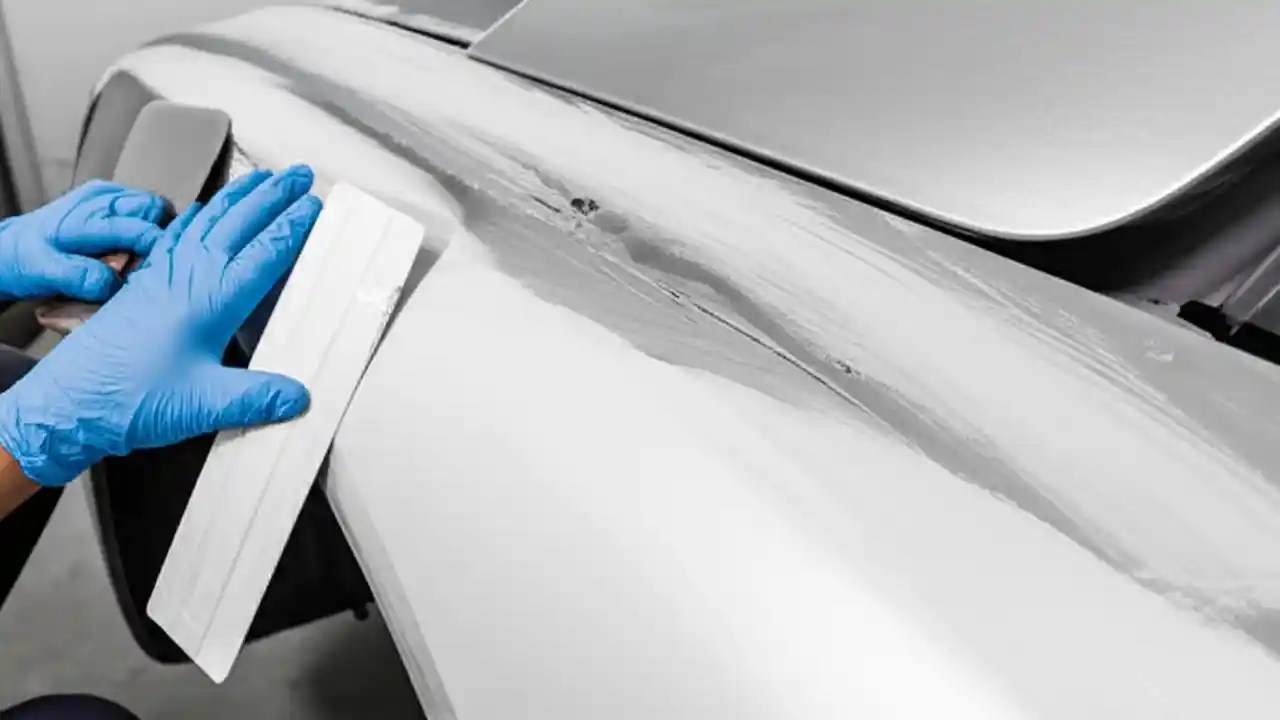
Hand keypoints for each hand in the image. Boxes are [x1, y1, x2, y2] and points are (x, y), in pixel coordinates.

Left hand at [0, 165, 322, 485]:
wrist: (72, 401)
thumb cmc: (129, 397)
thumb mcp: (204, 405)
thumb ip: (256, 398)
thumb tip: (297, 396)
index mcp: (212, 298)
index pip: (264, 251)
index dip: (292, 226)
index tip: (312, 207)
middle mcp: (189, 276)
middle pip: (239, 222)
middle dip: (273, 195)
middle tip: (298, 175)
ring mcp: (165, 274)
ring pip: (209, 219)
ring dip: (239, 195)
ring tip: (261, 179)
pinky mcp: (145, 281)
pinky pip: (179, 233)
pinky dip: (200, 214)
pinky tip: (204, 210)